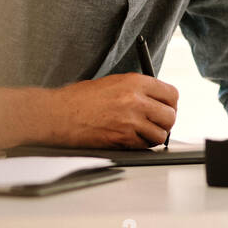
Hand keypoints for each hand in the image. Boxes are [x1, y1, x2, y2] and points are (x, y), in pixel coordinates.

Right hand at [49, 73, 177, 147]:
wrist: (56, 114)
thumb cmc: (78, 99)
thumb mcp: (112, 83)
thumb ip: (137, 89)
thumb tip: (156, 100)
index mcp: (134, 82)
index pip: (171, 94)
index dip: (171, 103)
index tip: (167, 108)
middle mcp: (135, 100)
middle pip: (170, 115)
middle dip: (166, 121)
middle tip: (157, 123)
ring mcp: (130, 121)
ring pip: (161, 134)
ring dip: (155, 136)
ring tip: (144, 133)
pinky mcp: (122, 139)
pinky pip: (145, 145)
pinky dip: (142, 145)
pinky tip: (132, 139)